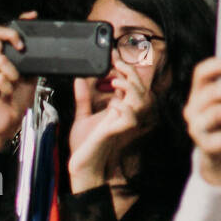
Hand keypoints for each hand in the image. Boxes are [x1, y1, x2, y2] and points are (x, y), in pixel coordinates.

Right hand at [0, 13, 38, 150]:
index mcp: (7, 59)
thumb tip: (49, 53)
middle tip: (23, 47)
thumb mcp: (31, 79)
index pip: (8, 35)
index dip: (19, 22)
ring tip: (13, 87)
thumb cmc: (18, 100)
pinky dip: (6, 86)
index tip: (32, 16)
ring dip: (13, 75)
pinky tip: (5, 94)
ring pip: (2, 60)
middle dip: (12, 36)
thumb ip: (34, 65)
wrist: (8, 123)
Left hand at [67, 59, 152, 189]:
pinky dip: (123, 107)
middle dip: (130, 71)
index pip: (130, 84)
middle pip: (139, 88)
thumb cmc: (84, 145)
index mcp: (119, 108)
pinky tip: (113, 103)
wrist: (81, 165)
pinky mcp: (117, 132)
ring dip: (130, 87)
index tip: (113, 55)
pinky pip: (130, 117)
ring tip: (115, 81)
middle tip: (115, 62)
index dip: (125, 68)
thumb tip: (78, 80)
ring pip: (141, 100)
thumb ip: (83, 98)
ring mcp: (123, 122)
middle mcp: (124, 114)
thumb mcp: (82, 116)